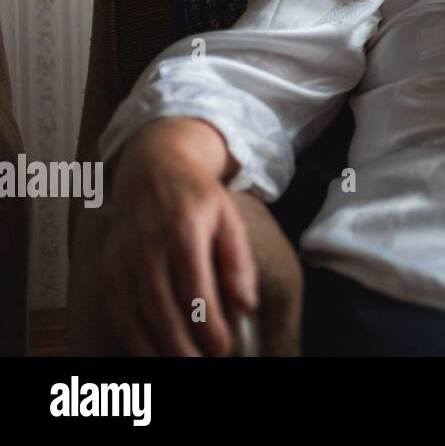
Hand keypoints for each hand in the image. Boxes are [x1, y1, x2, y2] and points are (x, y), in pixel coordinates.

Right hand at [101, 118, 257, 355]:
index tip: (224, 346)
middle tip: (201, 364)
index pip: (195, 287)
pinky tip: (148, 353)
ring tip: (178, 365)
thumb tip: (247, 304)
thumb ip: (238, 260)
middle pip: (161, 306)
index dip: (208, 322)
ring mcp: (124, 258)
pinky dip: (131, 337)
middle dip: (181, 343)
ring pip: (135, 313)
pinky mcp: (109, 267)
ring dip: (155, 347)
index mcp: (184, 231)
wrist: (153, 167)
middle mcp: (148, 246)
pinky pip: (118, 310)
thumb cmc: (198, 197)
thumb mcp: (228, 217)